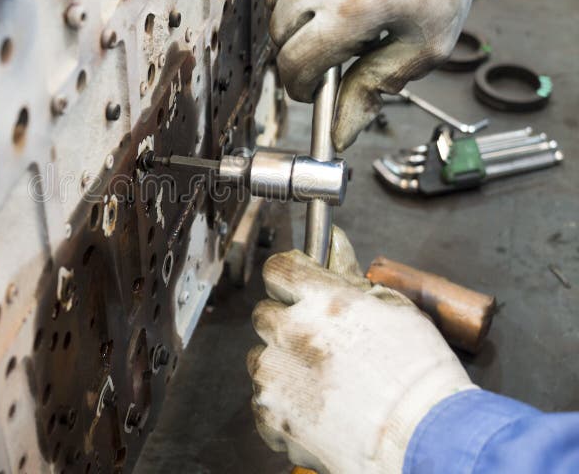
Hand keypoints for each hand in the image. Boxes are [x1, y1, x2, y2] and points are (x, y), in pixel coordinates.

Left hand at [247, 227, 475, 472]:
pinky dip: (283, 405)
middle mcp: (290, 331)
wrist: (421, 440)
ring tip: (323, 384)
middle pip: (265, 315)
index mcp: (321, 299)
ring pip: (261, 358)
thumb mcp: (394, 308)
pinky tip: (317, 411)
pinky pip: (264, 400)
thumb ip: (350, 275)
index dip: (289, 279)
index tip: (298, 289)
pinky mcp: (270, 413)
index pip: (279, 269)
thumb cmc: (418, 375)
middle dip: (286, 325)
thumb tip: (334, 242)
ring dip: (283, 366)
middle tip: (320, 344)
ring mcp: (275, 374)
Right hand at [268, 0, 561, 149]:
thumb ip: (374, 90)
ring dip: (296, 11)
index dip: (301, 86)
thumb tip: (340, 133)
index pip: (295, 64)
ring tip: (334, 5)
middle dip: (301, 48)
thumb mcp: (423, 45)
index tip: (311, 88)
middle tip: (334, 44)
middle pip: (278, 33)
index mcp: (357, 5)